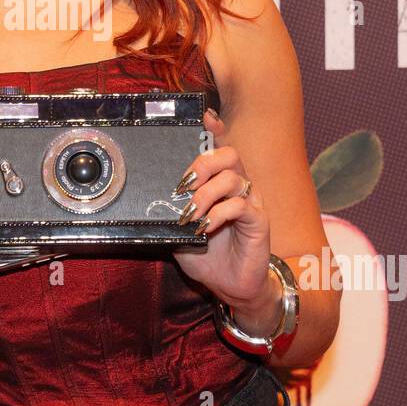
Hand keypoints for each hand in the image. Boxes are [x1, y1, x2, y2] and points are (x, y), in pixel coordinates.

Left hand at [170, 109, 274, 311]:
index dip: (214, 130)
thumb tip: (147, 202)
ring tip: (191, 215)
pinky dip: (219, 214)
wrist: (230, 287)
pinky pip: (241, 206)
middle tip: (184, 185)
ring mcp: (251, 203)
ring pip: (233, 178)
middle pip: (229, 154)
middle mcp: (238, 187)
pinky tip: (206, 228)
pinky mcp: (259, 221)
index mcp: (220, 184)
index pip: (220, 148)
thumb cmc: (207, 256)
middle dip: (204, 163)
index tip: (203, 118)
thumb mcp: (178, 233)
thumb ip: (169, 215)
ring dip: (206, 194)